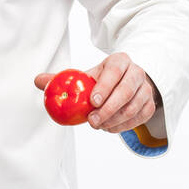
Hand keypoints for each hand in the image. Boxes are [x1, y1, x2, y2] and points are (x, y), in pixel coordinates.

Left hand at [34, 52, 158, 133]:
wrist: (125, 82)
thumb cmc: (100, 80)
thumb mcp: (84, 76)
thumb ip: (61, 79)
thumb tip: (37, 81)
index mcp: (119, 61)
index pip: (114, 71)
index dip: (104, 87)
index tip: (91, 102)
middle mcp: (136, 72)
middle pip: (127, 90)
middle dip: (109, 108)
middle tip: (92, 121)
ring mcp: (146, 89)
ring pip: (134, 107)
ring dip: (115, 120)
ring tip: (98, 125)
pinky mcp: (150, 104)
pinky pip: (140, 118)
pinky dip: (124, 126)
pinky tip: (109, 128)